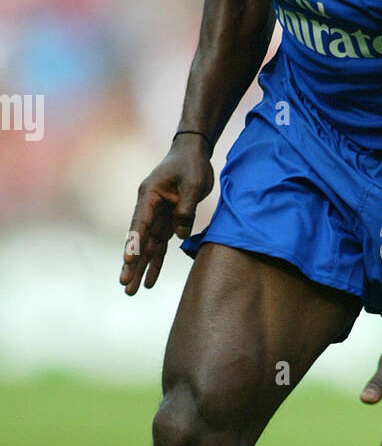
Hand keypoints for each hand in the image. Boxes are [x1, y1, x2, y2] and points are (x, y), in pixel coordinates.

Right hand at [120, 135, 213, 294]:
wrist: (193, 154)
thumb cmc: (191, 164)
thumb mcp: (193, 184)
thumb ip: (186, 209)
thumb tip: (180, 234)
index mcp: (148, 195)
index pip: (139, 223)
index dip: (133, 243)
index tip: (127, 260)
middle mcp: (148, 208)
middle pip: (139, 240)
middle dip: (132, 264)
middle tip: (124, 285)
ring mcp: (156, 217)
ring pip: (147, 248)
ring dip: (140, 269)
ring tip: (131, 291)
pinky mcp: (167, 222)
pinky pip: (160, 247)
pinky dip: (156, 263)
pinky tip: (149, 281)